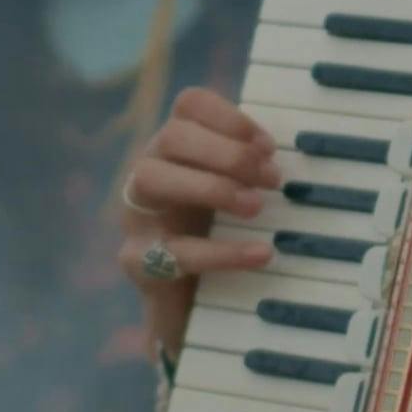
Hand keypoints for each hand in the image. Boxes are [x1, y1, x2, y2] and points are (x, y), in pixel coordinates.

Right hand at [114, 86, 280, 358]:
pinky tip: (260, 253)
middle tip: (271, 180)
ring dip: (211, 186)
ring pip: (151, 177)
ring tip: (256, 206)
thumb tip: (276, 154)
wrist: (184, 306)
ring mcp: (135, 215)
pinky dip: (222, 252)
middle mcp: (148, 171)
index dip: (231, 117)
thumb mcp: (232, 195)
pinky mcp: (136, 260)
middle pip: (172, 135)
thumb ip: (248, 170)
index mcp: (174, 149)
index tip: (268, 145)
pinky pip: (173, 251)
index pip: (190, 105)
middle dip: (227, 153)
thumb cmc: (212, 239)